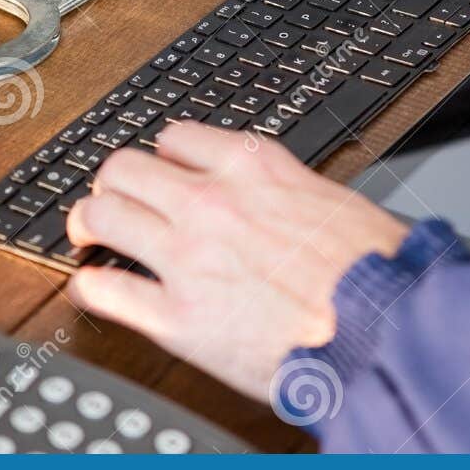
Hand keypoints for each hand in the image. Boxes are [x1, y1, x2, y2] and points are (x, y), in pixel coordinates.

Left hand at [65, 122, 406, 401]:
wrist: (383, 330)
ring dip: (87, 221)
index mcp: (253, 168)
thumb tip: (279, 202)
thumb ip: (288, 191)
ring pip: (102, 216)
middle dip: (112, 182)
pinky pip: (107, 290)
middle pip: (124, 169)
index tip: (161, 170)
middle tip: (109, 197)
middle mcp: (210, 203)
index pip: (176, 139)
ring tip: (86, 232)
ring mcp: (187, 259)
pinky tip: (92, 287)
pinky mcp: (177, 318)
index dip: (164, 157)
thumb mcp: (334, 200)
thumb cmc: (376, 273)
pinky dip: (91, 286)